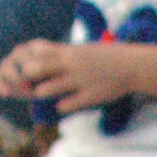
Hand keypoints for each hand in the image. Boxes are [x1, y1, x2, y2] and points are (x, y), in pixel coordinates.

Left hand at [0, 40, 135, 112]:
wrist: (130, 65)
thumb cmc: (101, 57)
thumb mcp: (78, 50)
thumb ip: (58, 52)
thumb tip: (36, 51)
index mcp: (67, 52)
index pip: (34, 51)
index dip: (26, 60)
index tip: (29, 67)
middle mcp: (69, 64)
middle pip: (34, 69)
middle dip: (28, 78)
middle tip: (31, 83)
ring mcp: (78, 80)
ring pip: (46, 89)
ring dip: (42, 93)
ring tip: (46, 93)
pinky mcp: (89, 96)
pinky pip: (66, 105)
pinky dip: (61, 106)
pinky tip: (64, 104)